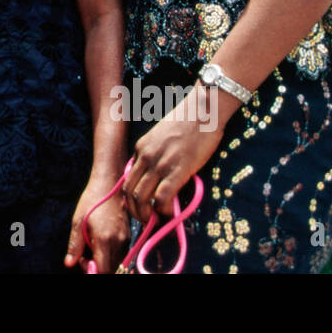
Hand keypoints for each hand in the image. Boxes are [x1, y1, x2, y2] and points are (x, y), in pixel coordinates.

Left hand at [65, 173, 129, 272]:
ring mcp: (125, 239)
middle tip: (84, 255)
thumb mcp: (78, 221)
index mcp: (105, 239)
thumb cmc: (91, 200)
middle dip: (96, 267)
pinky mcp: (128, 236)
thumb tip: (69, 264)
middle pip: (110, 269)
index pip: (103, 270)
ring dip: (103, 261)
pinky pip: (120, 254)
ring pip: (115, 262)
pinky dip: (109, 254)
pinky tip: (100, 241)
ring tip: (91, 245)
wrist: (109, 184)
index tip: (82, 261)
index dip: (91, 271)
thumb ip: (75, 245)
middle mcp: (118, 242)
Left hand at [123, 85, 224, 223]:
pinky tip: (171, 213)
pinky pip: (162, 198)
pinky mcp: (176, 170)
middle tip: (146, 220)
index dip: (131, 197)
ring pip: (141, 198)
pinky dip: (164, 211)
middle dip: (135, 211)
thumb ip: (157, 154)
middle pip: (130, 192)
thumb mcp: (162, 136)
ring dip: (147, 215)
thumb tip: (161, 174)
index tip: (139, 206)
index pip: (128, 178)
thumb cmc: (188, 121)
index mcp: (140, 148)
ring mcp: (159, 164)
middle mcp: (145, 157)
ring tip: (156, 221)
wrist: (203, 110)